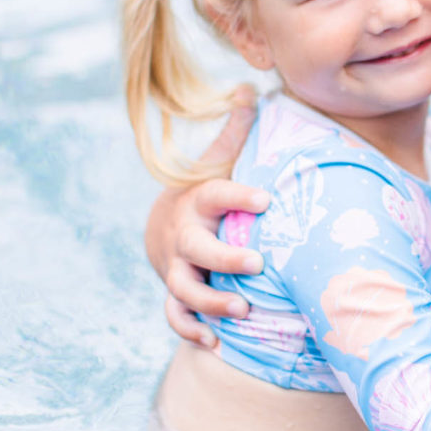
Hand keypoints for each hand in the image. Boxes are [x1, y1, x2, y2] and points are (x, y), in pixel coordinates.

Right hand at [143, 89, 269, 344]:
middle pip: (197, 248)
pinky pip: (176, 318)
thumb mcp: (215, 162)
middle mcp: (184, 236)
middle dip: (224, 256)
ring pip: (184, 288)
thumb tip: (250, 87)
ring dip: (211, 300)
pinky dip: (192, 331)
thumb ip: (235, 132)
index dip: (239, 196)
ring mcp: (176, 268)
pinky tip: (216, 343)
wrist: (163, 228)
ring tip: (244, 309)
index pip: (217, 194)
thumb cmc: (204, 194)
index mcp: (199, 201)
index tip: (266, 199)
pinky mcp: (175, 295)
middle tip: (257, 262)